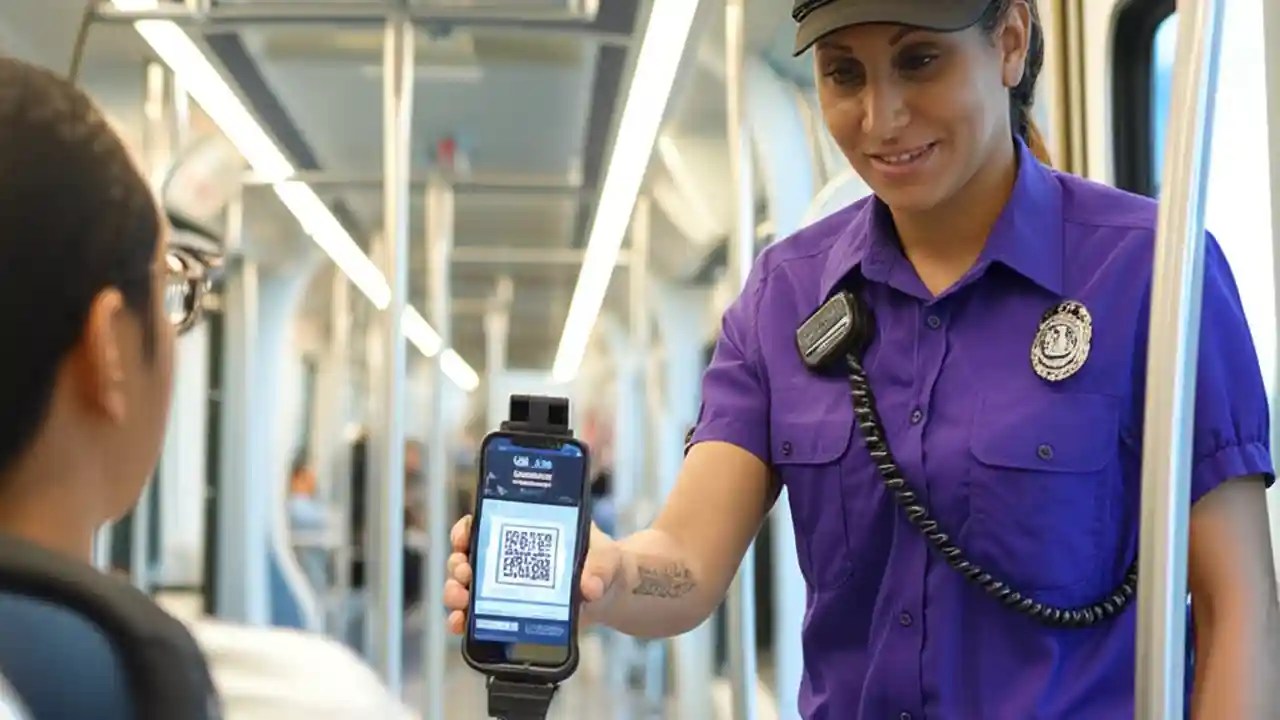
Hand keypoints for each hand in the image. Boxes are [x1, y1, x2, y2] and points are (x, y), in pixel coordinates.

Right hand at [444, 516, 623, 634]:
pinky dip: (464, 621)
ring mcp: (507, 586)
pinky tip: (461, 626)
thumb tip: (589, 588)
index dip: (467, 529)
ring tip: (461, 602)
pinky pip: (479, 616)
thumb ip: (601, 566)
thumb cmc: (606, 564)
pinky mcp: (510, 613)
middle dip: (458, 565)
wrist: (613, 595)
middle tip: (464, 575)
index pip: (485, 523)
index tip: (464, 538)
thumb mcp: (608, 557)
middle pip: (469, 555)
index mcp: (527, 532)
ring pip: (468, 586)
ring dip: (456, 592)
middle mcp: (510, 557)